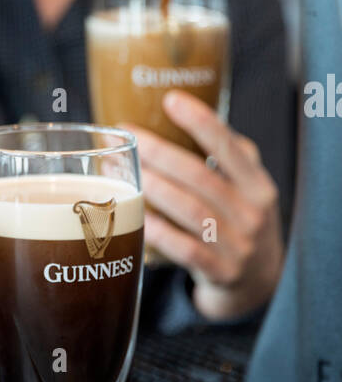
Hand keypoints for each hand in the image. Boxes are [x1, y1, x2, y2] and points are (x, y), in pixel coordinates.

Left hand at [123, 91, 284, 321]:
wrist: (258, 282)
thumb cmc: (240, 222)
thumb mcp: (247, 189)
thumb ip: (226, 157)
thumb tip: (179, 113)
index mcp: (259, 185)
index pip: (231, 147)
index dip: (201, 122)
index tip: (170, 99)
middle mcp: (253, 213)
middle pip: (201, 176)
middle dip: (160, 153)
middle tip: (128, 136)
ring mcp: (238, 245)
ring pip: (190, 210)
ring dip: (152, 188)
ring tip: (121, 171)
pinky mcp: (220, 272)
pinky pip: (184, 248)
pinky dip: (158, 230)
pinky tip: (134, 215)